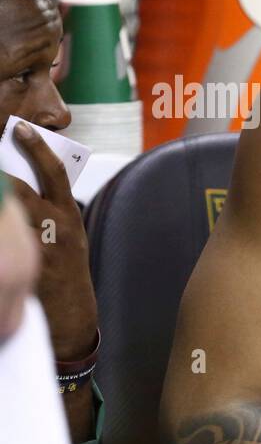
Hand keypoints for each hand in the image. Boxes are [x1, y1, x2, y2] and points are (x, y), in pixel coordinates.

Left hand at [5, 122, 96, 358]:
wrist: (71, 314)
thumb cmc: (66, 271)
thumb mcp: (69, 235)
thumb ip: (49, 209)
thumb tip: (16, 182)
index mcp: (70, 215)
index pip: (54, 172)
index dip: (37, 148)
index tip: (18, 129)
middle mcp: (56, 226)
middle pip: (18, 186)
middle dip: (0, 173)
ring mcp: (37, 243)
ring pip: (6, 209)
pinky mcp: (23, 262)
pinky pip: (5, 236)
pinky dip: (1, 224)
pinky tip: (0, 221)